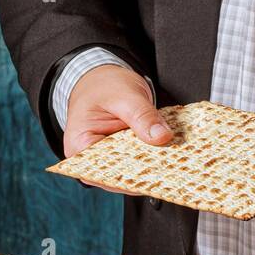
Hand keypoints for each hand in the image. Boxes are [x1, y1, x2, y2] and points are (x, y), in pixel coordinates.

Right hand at [63, 64, 173, 194]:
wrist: (102, 81)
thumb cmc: (103, 86)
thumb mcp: (124, 95)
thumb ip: (142, 116)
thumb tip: (161, 137)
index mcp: (79, 146)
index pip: (106, 170)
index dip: (132, 174)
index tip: (158, 170)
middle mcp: (89, 159)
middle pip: (120, 174)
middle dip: (146, 171)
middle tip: (174, 166)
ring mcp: (106, 159)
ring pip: (131, 170)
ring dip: (151, 165)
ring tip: (175, 160)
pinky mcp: (120, 155)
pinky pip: (137, 160)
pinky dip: (151, 156)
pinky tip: (168, 153)